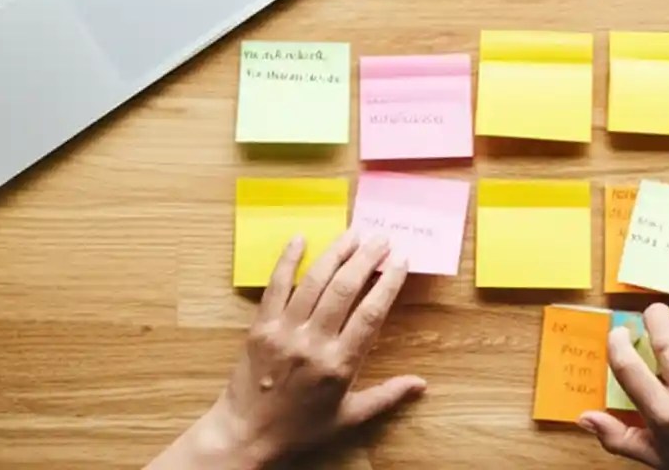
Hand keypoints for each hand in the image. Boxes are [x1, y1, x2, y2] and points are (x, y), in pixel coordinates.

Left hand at [147, 234, 423, 469]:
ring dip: (335, 253)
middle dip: (365, 259)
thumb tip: (422, 384)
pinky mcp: (260, 327)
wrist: (246, 435)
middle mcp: (312, 343)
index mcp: (339, 364)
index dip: (387, 283)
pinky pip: (276, 287)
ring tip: (353, 234)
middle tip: (381, 238)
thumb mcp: (349, 417)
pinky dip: (287, 261)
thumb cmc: (301, 429)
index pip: (370, 314)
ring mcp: (284, 332)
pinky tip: (300, 239)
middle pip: (344, 289)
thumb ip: (387, 396)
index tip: (401, 261)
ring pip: (314, 282)